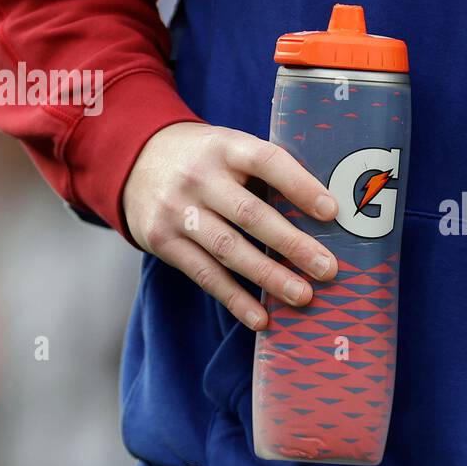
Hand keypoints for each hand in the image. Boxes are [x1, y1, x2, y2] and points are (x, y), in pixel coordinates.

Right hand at [122, 122, 339, 329]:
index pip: (266, 161)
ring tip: (303, 295)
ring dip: (269, 277)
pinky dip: (234, 299)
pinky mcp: (163, 241)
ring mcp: (177, 210)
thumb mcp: (230, 148)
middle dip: (293, 244)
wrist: (134, 159)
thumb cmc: (206, 159)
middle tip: (328, 268)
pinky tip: (261, 318)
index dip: (299, 186)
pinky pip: (204, 274)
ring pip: (228, 249)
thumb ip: (267, 172)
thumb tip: (325, 213)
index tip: (331, 212)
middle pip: (250, 215)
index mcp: (225, 147)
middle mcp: (199, 177)